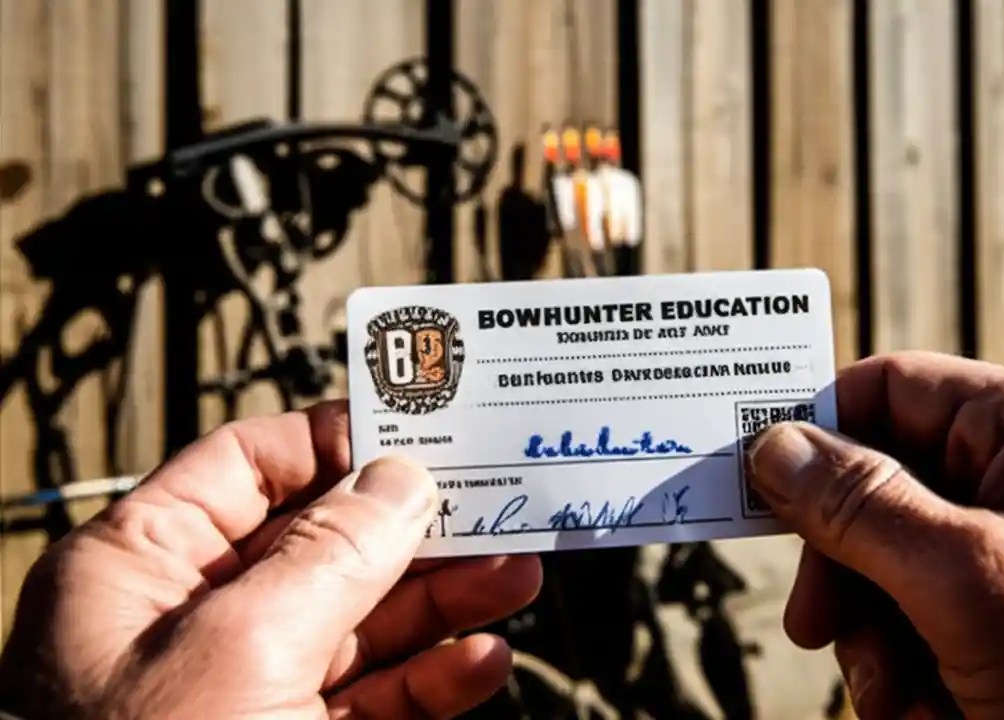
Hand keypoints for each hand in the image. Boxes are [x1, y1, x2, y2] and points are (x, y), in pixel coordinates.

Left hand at [0, 400, 541, 718]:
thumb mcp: (239, 649)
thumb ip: (329, 553)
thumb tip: (398, 481)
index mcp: (137, 573)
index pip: (246, 465)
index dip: (339, 441)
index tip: (427, 432)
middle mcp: (187, 626)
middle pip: (321, 544)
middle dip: (415, 530)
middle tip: (497, 509)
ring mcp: (240, 696)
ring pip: (359, 623)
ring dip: (443, 603)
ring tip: (517, 578)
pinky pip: (372, 702)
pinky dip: (432, 684)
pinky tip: (483, 664)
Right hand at [747, 351, 1003, 718]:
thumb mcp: (970, 578)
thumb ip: (864, 507)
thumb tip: (774, 447)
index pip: (892, 389)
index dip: (816, 431)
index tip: (752, 484)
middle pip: (876, 491)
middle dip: (847, 572)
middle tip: (816, 626)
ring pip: (888, 571)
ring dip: (876, 642)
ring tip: (907, 698)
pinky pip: (921, 627)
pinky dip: (912, 678)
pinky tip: (938, 714)